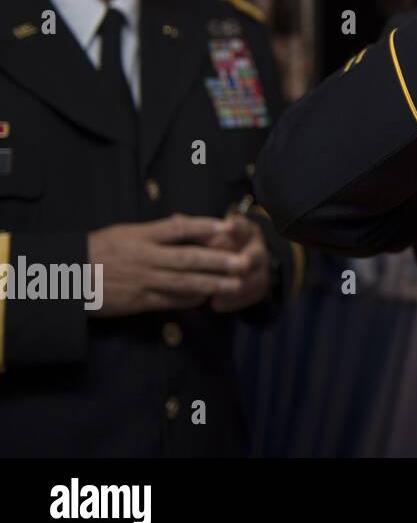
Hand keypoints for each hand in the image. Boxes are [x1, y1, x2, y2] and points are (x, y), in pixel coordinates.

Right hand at [86, 215, 248, 316]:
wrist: (66, 278)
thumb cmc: (96, 251)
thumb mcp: (123, 232)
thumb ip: (155, 230)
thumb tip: (183, 220)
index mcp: (139, 236)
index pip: (177, 228)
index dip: (204, 226)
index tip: (228, 225)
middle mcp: (144, 257)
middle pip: (187, 257)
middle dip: (218, 260)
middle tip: (243, 260)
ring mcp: (142, 281)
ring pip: (183, 282)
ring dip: (212, 283)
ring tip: (235, 284)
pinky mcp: (137, 301)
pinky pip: (170, 301)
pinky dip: (190, 299)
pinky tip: (207, 298)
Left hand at [204, 214, 270, 312]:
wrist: (243, 262)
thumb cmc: (219, 244)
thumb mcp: (211, 233)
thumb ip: (195, 228)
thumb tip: (175, 217)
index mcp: (245, 231)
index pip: (244, 227)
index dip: (237, 227)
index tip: (228, 225)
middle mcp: (257, 247)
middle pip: (254, 254)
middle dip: (241, 261)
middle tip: (231, 267)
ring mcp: (261, 268)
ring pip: (254, 278)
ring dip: (234, 287)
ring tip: (213, 294)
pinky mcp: (261, 286)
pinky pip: (251, 295)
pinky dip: (234, 301)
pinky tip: (216, 305)